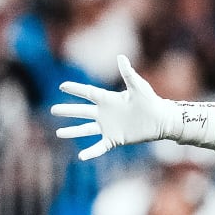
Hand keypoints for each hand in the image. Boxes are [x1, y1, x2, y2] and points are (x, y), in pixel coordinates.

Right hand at [52, 55, 178, 160]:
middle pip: (82, 112)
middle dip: (68, 110)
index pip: (88, 93)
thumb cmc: (151, 101)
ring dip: (72, 131)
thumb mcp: (138, 87)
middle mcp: (106, 113)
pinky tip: (81, 157)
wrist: (161, 120)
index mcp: (109, 100)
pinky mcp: (115, 139)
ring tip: (58, 133)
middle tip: (52, 110)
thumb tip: (121, 57)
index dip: (75, 89)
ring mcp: (109, 127)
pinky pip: (100, 147)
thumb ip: (128, 73)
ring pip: (86, 129)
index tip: (62, 86)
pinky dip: (91, 152)